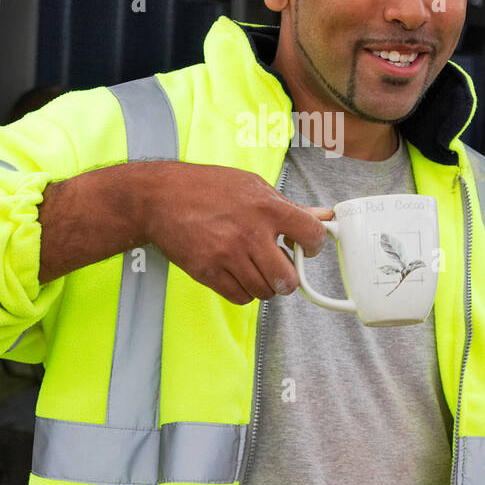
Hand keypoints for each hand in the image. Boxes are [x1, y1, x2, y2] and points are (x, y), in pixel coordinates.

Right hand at [141, 162, 333, 304]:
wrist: (160, 197)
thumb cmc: (207, 188)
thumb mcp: (253, 186)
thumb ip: (289, 206)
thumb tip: (324, 215)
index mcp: (267, 207)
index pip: (311, 235)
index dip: (314, 246)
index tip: (305, 248)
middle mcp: (250, 233)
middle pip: (288, 279)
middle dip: (288, 278)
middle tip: (279, 267)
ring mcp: (228, 255)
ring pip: (265, 292)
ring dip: (265, 285)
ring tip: (255, 268)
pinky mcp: (208, 272)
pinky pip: (240, 297)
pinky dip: (244, 291)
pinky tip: (237, 275)